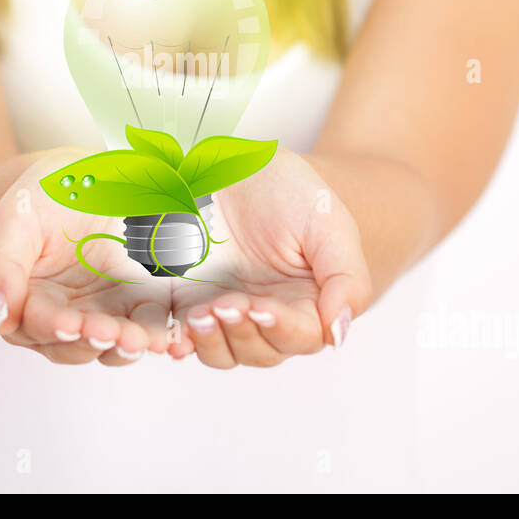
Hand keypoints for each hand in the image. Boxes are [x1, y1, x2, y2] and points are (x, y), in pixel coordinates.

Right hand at [0, 150, 172, 364]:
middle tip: (112, 335)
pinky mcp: (146, 306)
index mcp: (30, 302)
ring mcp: (109, 314)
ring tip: (145, 341)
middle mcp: (69, 317)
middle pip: (79, 344)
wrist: (93, 177)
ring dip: (130, 346)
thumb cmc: (45, 197)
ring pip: (117, 344)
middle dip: (95, 341)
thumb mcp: (16, 218)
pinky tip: (174, 338)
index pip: (38, 324)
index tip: (68, 324)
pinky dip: (164, 336)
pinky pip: (154, 327)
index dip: (53, 327)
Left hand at [168, 149, 371, 367]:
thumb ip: (345, 278)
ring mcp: (227, 311)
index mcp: (309, 302)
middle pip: (260, 351)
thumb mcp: (327, 221)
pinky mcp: (189, 302)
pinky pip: (182, 335)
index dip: (282, 328)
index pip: (302, 335)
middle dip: (241, 332)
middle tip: (224, 304)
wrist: (238, 166)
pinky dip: (177, 342)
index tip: (260, 309)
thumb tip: (340, 332)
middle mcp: (268, 314)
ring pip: (222, 352)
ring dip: (210, 341)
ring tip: (200, 315)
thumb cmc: (290, 192)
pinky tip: (172, 340)